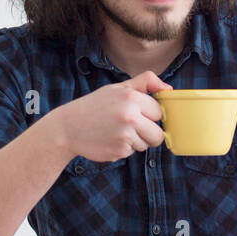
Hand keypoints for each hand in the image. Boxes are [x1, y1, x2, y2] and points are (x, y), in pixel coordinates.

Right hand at [49, 71, 172, 161]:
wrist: (68, 128)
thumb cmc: (94, 106)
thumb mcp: (117, 88)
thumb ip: (144, 82)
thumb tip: (169, 88)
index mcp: (131, 97)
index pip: (159, 111)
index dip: (150, 113)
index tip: (137, 112)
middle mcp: (130, 116)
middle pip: (158, 133)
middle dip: (148, 132)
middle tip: (130, 126)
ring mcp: (125, 136)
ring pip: (146, 145)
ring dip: (136, 141)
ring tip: (116, 132)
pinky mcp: (120, 151)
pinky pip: (133, 152)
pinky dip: (124, 148)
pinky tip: (109, 140)